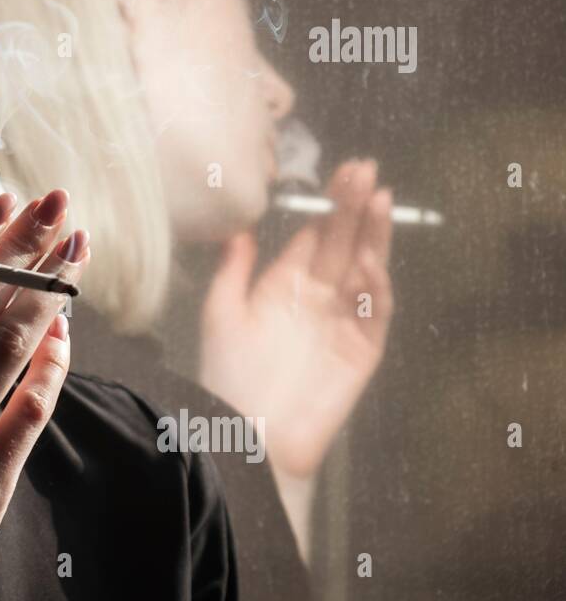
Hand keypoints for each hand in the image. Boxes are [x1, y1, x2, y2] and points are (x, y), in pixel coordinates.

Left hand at [199, 160, 394, 482]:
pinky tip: (369, 258)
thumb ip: (232, 269)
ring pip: (365, 269)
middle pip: (343, 244)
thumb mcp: (220, 313)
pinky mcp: (362, 351)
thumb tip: (238, 227)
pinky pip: (373, 312)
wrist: (247, 431)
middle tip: (366, 168)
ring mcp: (342, 322)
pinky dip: (375, 286)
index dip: (326, 206)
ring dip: (374, 235)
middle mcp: (317, 298)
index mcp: (283, 286)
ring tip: (381, 197)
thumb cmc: (227, 374)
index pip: (313, 238)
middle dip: (355, 207)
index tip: (339, 172)